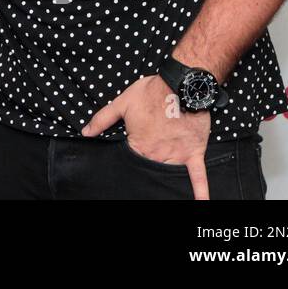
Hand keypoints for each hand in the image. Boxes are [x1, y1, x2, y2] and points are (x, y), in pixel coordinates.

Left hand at [82, 75, 211, 198]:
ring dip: (165, 180)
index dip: (129, 164)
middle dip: (146, 171)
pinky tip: (201, 204)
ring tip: (160, 189)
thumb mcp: (121, 103)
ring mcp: (177, 155)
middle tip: (144, 170)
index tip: (128, 165)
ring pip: (169, 174)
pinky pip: (198, 176)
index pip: (132, 162)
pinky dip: (200, 191)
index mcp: (140, 144)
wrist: (180, 84)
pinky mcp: (194, 152)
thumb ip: (102, 119)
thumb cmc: (151, 92)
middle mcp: (158, 154)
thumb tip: (86, 132)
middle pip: (150, 169)